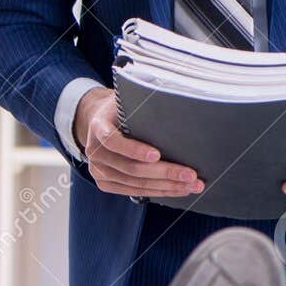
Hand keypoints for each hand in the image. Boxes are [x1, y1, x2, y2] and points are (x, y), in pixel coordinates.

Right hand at [73, 86, 204, 197]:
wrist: (99, 120)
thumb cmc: (120, 108)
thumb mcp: (126, 98)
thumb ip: (141, 99)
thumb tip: (177, 93)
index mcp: (97, 127)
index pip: (112, 141)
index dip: (134, 149)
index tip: (156, 154)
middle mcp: (93, 152)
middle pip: (130, 168)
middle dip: (164, 172)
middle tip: (190, 174)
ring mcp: (98, 170)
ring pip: (135, 183)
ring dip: (166, 186)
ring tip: (192, 185)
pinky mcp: (106, 183)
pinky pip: (133, 191)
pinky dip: (157, 192)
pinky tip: (177, 189)